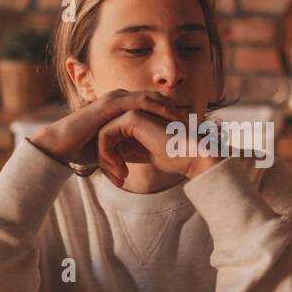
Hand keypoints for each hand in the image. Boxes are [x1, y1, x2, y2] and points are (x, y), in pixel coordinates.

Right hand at [28, 90, 188, 168]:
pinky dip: (155, 110)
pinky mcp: (109, 104)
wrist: (62, 147)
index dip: (173, 115)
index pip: (155, 106)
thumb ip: (131, 147)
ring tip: (186, 123)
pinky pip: (138, 103)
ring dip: (170, 109)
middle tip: (195, 124)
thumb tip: (150, 158)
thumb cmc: (84, 149)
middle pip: (157, 100)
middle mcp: (121, 98)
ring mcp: (115, 98)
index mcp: (124, 106)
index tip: (192, 129)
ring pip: (151, 99)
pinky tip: (169, 118)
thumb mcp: (116, 148)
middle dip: (176, 111)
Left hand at [96, 110, 222, 186]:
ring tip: (118, 175)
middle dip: (106, 160)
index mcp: (135, 119)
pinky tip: (118, 166)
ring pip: (101, 135)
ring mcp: (132, 111)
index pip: (111, 138)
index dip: (110, 159)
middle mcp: (132, 112)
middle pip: (104, 136)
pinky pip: (105, 134)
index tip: (120, 179)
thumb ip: (125, 149)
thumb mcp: (141, 153)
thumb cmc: (172, 157)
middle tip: (118, 180)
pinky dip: (107, 153)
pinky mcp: (131, 117)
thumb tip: (106, 157)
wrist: (190, 155)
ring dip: (106, 159)